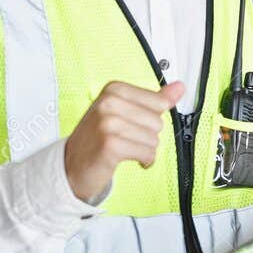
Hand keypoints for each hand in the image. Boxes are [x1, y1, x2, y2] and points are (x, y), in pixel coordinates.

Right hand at [63, 80, 185, 201]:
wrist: (72, 165)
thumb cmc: (99, 138)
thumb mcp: (125, 111)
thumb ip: (154, 99)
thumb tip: (179, 88)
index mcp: (115, 89)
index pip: (159, 102)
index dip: (151, 119)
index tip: (134, 123)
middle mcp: (109, 102)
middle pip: (157, 121)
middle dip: (147, 136)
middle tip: (126, 139)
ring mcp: (108, 123)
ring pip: (153, 139)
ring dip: (144, 149)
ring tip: (125, 149)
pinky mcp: (110, 144)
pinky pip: (147, 153)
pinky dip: (143, 160)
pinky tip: (128, 158)